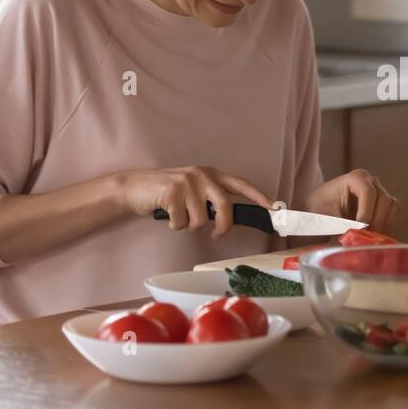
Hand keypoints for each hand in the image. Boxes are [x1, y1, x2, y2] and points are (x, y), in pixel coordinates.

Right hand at [114, 166, 272, 238]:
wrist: (133, 187)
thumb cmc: (166, 193)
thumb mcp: (193, 189)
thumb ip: (211, 198)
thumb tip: (229, 218)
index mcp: (211, 174)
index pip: (241, 184)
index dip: (259, 196)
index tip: (275, 207)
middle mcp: (201, 175)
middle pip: (225, 207)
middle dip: (222, 226)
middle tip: (216, 234)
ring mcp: (186, 182)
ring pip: (201, 220)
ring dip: (189, 225)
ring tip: (178, 214)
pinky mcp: (171, 192)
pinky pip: (181, 223)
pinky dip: (174, 225)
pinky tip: (167, 214)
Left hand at [305, 169, 401, 235]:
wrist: (317, 212)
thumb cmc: (319, 211)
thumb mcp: (327, 218)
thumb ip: (343, 227)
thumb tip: (357, 241)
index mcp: (356, 178)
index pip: (368, 192)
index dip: (367, 212)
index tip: (361, 228)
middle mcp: (372, 182)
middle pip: (384, 200)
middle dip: (377, 221)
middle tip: (367, 238)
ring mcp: (380, 192)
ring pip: (393, 207)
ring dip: (385, 225)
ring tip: (371, 239)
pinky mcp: (384, 205)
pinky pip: (394, 215)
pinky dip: (388, 227)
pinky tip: (376, 238)